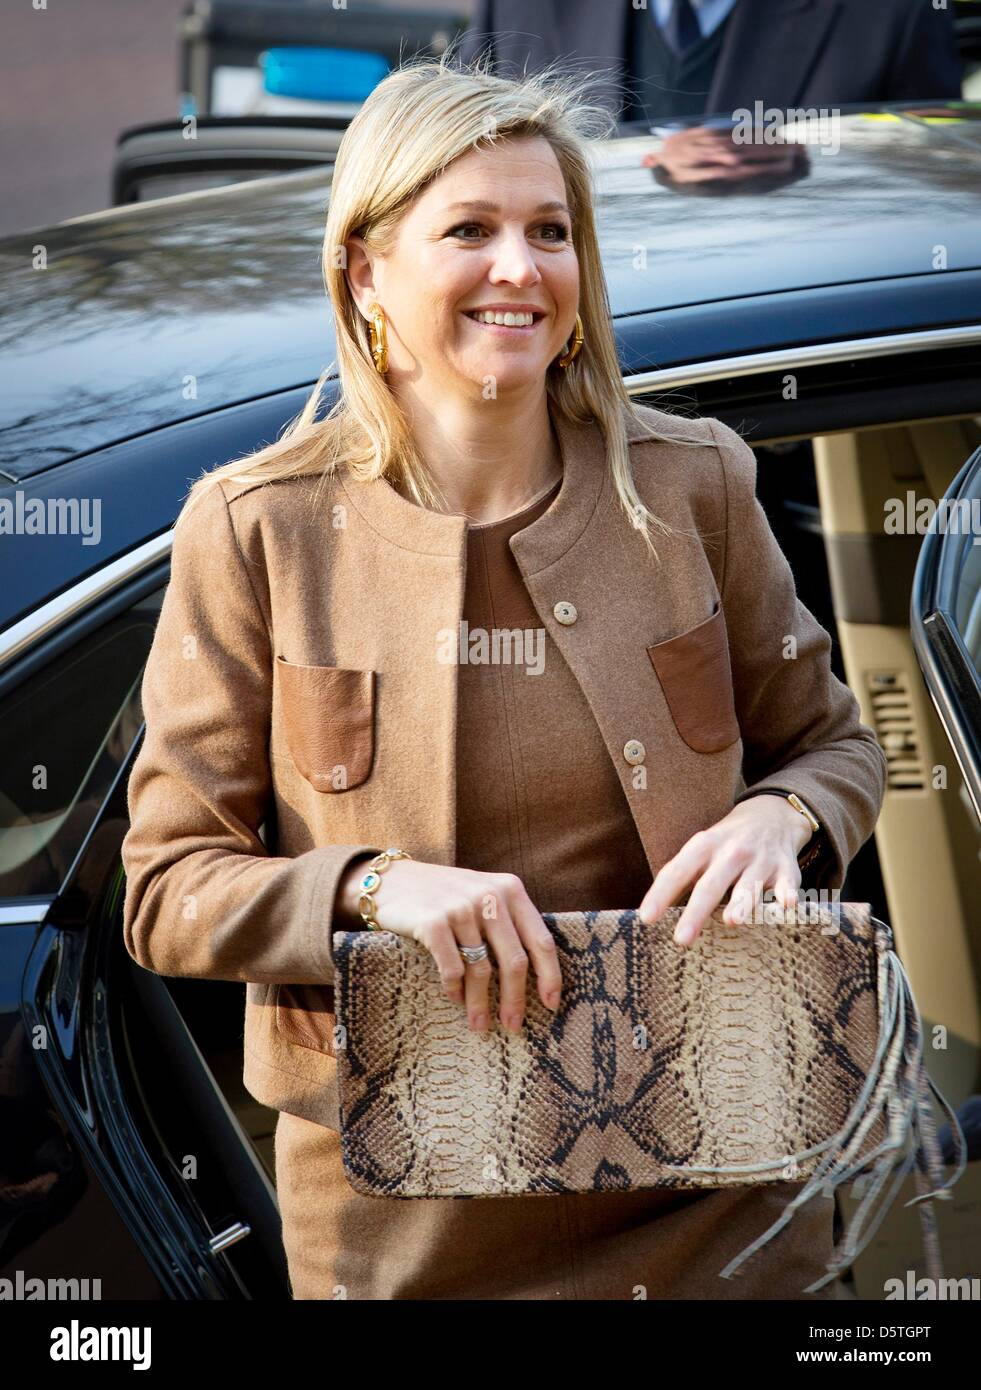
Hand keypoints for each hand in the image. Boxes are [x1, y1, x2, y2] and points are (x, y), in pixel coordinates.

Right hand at [335, 858, 560, 1033]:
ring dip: (481, 1004)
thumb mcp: (484, 894)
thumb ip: (509, 920)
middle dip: (515, 999)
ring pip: (481, 970)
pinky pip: (452, 969)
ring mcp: (461, 908)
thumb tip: (537, 975)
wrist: (393, 880)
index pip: (540, 940)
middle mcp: (490, 896)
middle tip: (513, 1025)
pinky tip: (454, 999)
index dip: (550, 976)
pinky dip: (455, 990)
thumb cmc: (445, 895)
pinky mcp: (433, 922)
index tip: (551, 1004)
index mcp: (510, 890)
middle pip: (515, 961)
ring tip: (479, 1025)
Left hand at [636, 795, 812, 947]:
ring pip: (749, 885)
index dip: (661, 894)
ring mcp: (760, 859)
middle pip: (710, 884)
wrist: (771, 815)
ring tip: (731, 921)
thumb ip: (682, 875)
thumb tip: (653, 911)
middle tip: (681, 939)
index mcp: (704, 846)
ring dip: (741, 902)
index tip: (646, 918)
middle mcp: (731, 851)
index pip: (678, 871)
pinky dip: (788, 893)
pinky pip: (788, 882)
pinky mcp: (786, 868)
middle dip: (696, 912)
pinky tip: (787, 905)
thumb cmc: (726, 843)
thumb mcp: (702, 848)